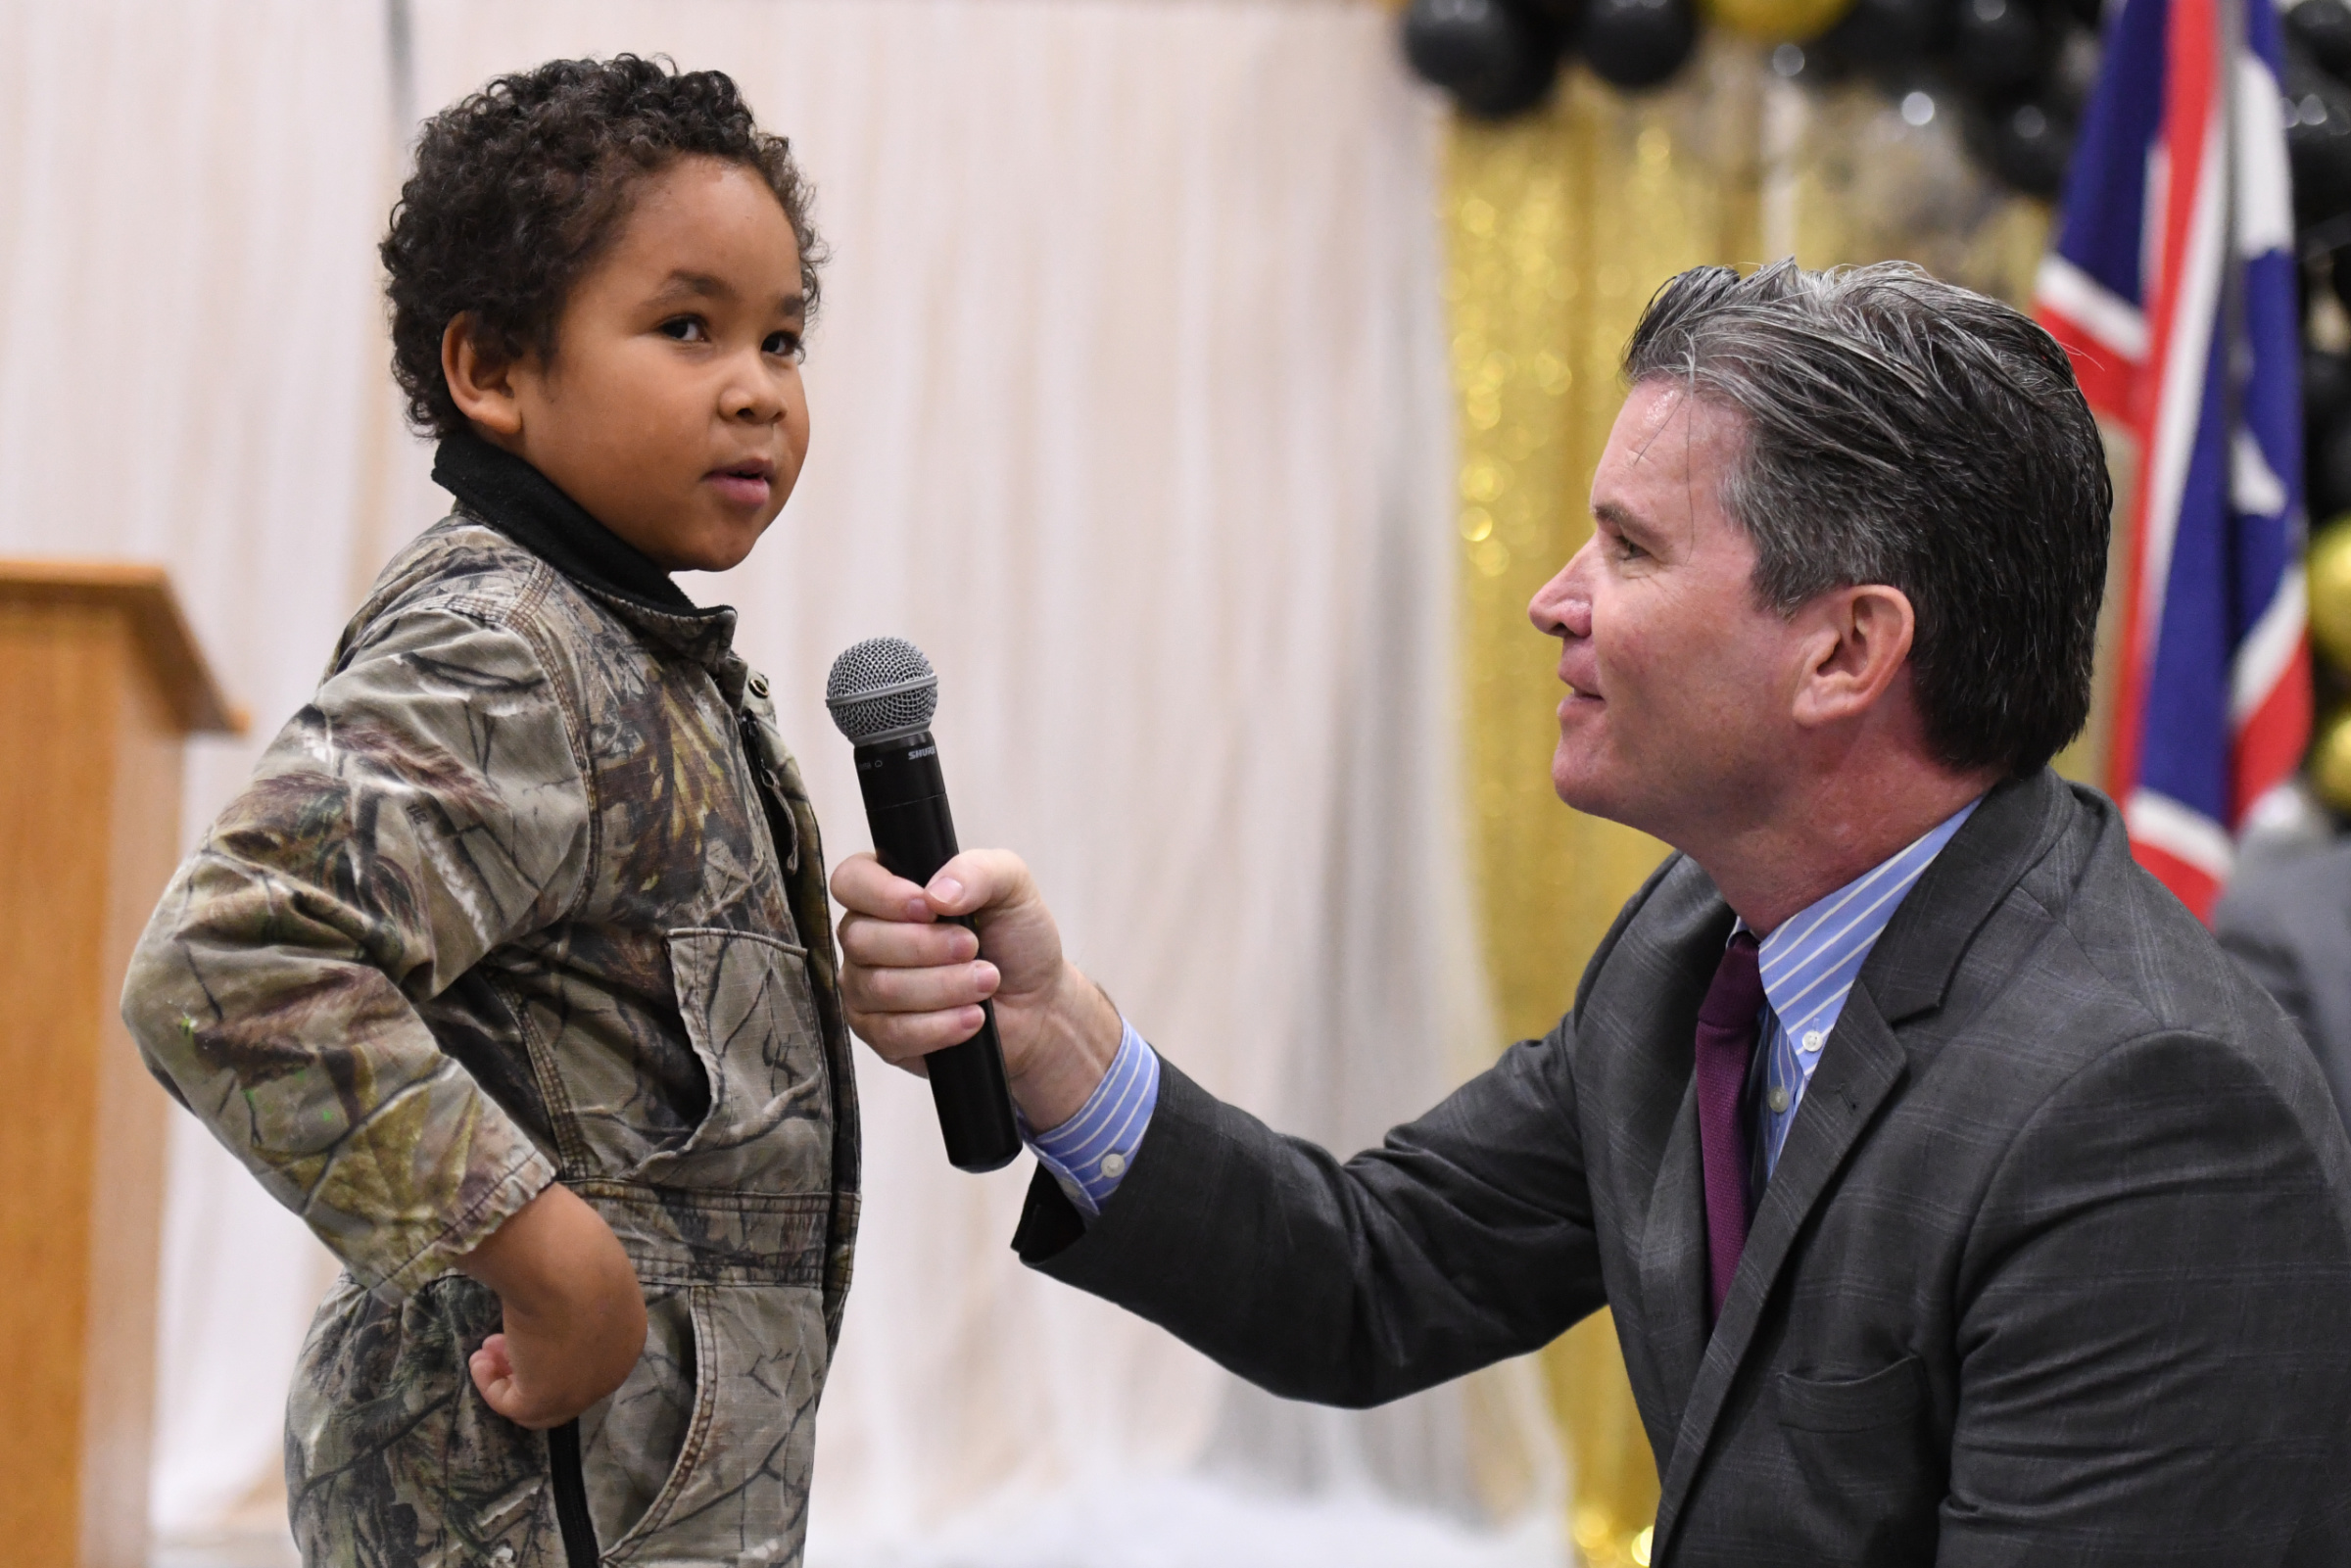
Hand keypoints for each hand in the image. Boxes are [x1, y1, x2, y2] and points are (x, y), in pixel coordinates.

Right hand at [456, 1182, 646, 1428]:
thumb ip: (572, 1281)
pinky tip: (478, 1360)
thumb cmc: (576, 1252)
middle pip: (565, 1377)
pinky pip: (513, 1405)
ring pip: (543, 1397)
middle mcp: (612, 1368)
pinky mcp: (547, 1401)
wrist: (566, 1265)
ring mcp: (583, 1390)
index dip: (553, 1341)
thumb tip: (550, 1268)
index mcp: (628, 1332)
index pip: (589, 1352)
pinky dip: (492, 1387)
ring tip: (484, 1351)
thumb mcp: (584, 1265)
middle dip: (529, 1360)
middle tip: (497, 1340)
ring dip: (509, 1375)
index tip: (526, 1322)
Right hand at [832, 848, 1121, 1128]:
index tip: (929, 908)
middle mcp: (868, 937)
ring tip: (986, 981)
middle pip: (860, 939)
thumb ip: (977, 870)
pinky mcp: (881, 1035)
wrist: (1038, 1004)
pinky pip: (892, 1032)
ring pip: (880, 987)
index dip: (882, 895)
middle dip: (925, 946)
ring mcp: (867, 988)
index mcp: (889, 891)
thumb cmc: (1016, 940)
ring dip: (943, 985)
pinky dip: (939, 1025)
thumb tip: (936, 892)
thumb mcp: (1012, 887)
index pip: (851, 881)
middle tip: (973, 947)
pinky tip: (971, 1016)